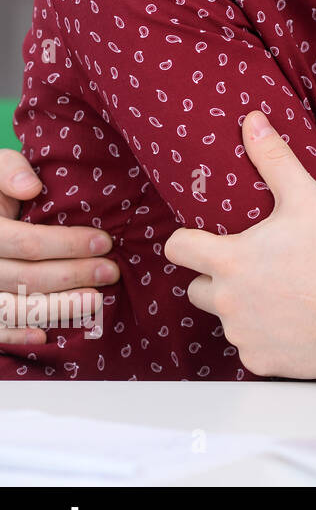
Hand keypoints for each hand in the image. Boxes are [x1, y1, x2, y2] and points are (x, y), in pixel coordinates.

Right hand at [0, 148, 116, 343]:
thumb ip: (10, 171)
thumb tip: (31, 187)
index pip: (27, 243)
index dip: (68, 244)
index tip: (105, 242)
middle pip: (25, 277)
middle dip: (74, 275)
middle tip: (112, 271)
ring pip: (12, 308)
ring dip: (56, 308)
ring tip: (95, 302)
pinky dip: (16, 336)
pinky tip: (45, 338)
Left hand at [164, 111, 315, 378]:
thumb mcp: (306, 198)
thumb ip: (274, 160)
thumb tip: (252, 122)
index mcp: (229, 260)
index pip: (178, 249)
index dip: (188, 242)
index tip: (205, 242)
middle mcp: (227, 300)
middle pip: (197, 289)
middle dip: (219, 279)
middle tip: (259, 270)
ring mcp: (242, 334)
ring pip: (229, 319)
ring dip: (246, 310)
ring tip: (287, 297)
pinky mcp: (261, 361)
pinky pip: (252, 349)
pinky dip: (268, 339)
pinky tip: (297, 324)